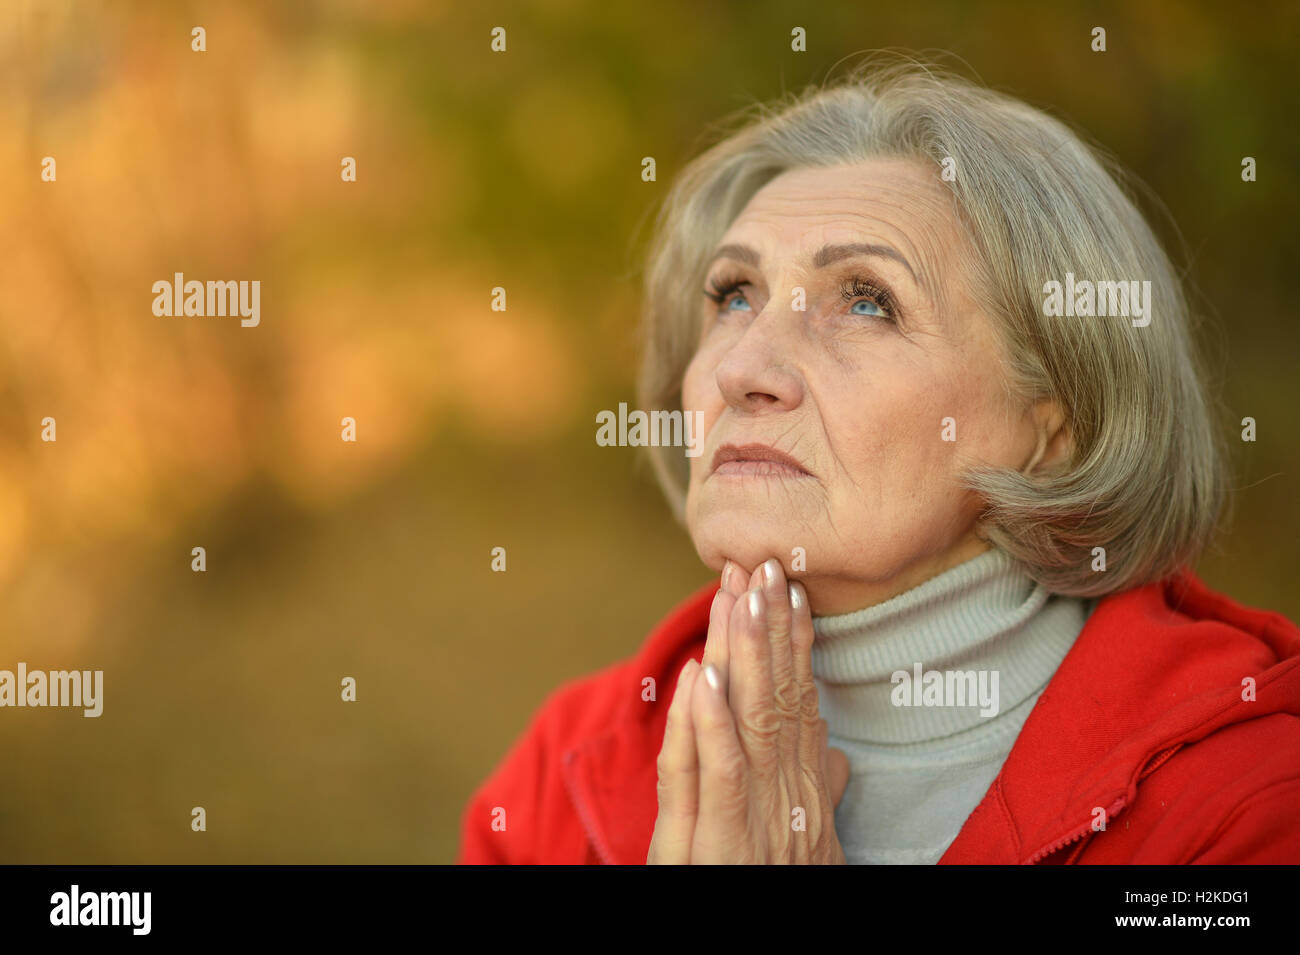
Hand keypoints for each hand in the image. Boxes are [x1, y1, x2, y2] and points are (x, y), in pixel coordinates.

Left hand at [647, 557, 850, 863]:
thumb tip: (842, 756)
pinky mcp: (716, 845)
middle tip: (763, 566)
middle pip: (779, 699)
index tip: (789, 590)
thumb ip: (819, 796)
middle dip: (770, 629)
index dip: (794, 644)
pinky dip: (709, 723)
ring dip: (744, 653)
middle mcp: (786, 797)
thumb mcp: (808, 848)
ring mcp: (753, 818)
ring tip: (739, 594)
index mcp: (802, 791)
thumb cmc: (773, 892)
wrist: (751, 939)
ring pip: (749, 722)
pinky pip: (714, 775)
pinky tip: (704, 673)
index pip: (801, 703)